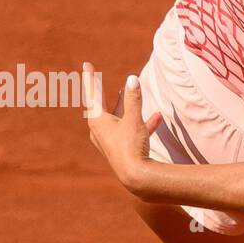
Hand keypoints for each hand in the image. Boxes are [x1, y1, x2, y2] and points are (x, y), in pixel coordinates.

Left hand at [82, 61, 161, 192]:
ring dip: (123, 105)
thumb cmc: (131, 146)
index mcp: (97, 121)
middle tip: (95, 76)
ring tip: (124, 92)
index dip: (90, 78)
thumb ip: (133, 99)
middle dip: (102, 91)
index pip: (92, 94)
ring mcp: (110, 141)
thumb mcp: (133, 119)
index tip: (86, 64)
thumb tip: (132, 79)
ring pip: (116, 118)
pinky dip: (141, 123)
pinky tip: (157, 117)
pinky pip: (130, 131)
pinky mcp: (121, 149)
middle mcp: (100, 131)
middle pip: (100, 106)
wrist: (136, 178)